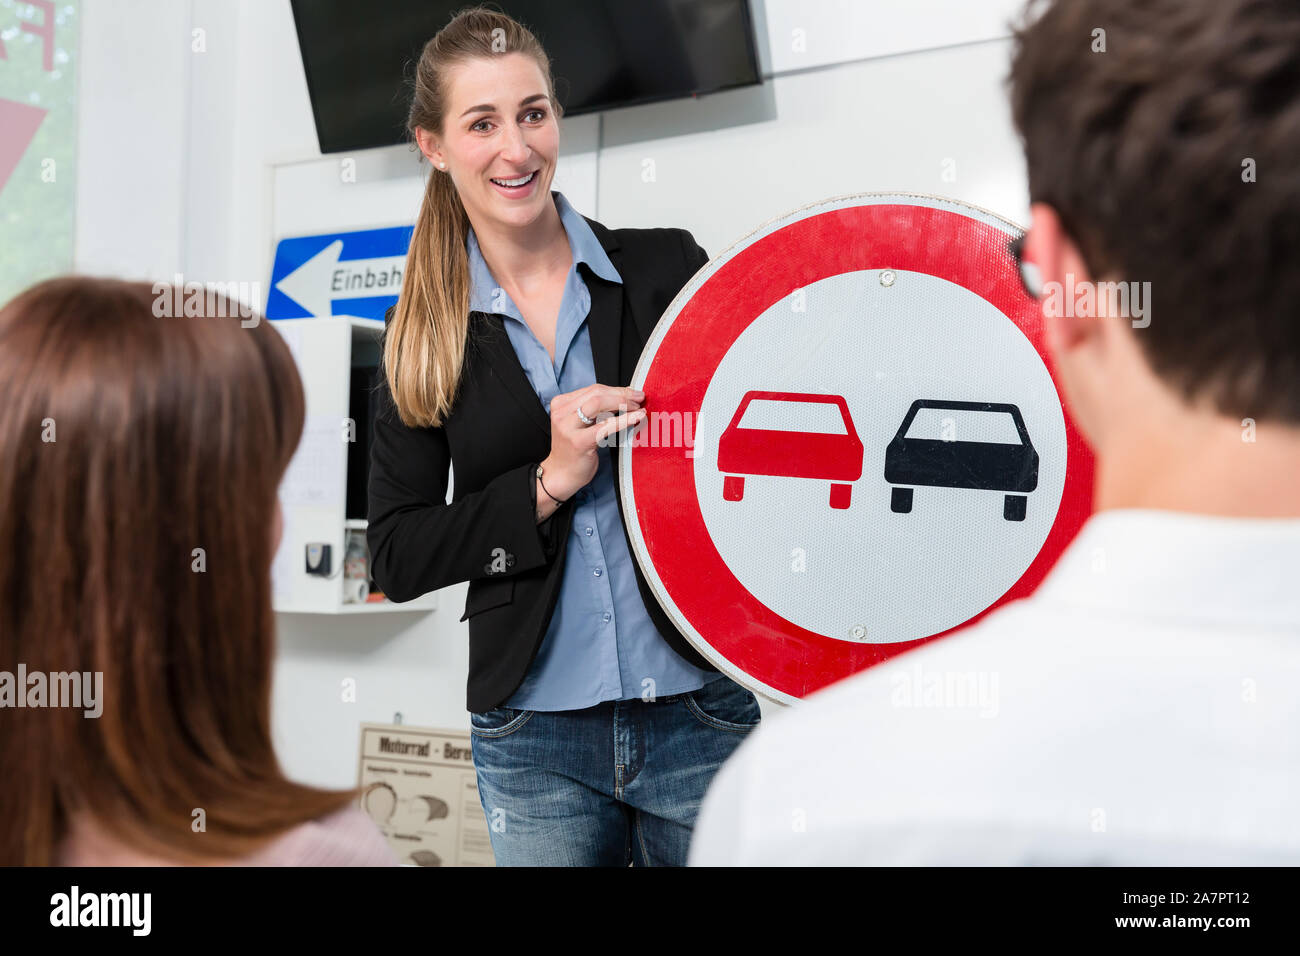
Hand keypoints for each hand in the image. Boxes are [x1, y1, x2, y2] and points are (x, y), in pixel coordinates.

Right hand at [541, 383, 645, 500]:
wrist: (561, 475)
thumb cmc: (574, 450)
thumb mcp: (581, 424)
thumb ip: (597, 409)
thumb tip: (625, 393)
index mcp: (561, 404)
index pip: (593, 389)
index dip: (617, 389)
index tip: (633, 393)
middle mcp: (561, 413)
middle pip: (596, 394)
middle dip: (622, 394)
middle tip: (640, 398)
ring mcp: (568, 427)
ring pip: (598, 405)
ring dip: (623, 404)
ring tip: (638, 408)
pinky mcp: (578, 442)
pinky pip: (605, 426)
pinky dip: (624, 420)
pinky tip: (636, 417)